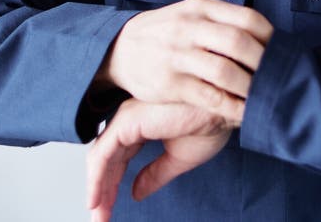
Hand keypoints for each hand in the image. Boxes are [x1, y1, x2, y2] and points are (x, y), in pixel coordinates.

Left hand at [86, 98, 231, 221]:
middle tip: (100, 219)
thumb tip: (135, 192)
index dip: (112, 185)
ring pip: (101, 157)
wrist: (224, 109)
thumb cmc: (209, 124)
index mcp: (143, 123)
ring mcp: (128, 117)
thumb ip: (155, 174)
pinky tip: (96, 199)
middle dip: (102, 191)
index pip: (119, 157)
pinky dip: (96, 178)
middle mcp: (131, 118)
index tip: (108, 211)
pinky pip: (103, 154)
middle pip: (107, 159)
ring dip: (98, 188)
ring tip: (98, 215)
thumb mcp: (178, 157)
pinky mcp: (128, 121)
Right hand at [94, 0, 273, 125]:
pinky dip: (231, 106)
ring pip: (225, 71)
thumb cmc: (165, 31)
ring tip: (266, 96)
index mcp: (200, 8)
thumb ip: (221, 19)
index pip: (246, 18)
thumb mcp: (190, 12)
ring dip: (250, 87)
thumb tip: (262, 32)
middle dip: (264, 63)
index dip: (269, 36)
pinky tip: (244, 112)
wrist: (119, 48)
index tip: (282, 51)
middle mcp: (190, 28)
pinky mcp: (170, 84)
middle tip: (279, 77)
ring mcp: (178, 55)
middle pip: (238, 43)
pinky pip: (209, 97)